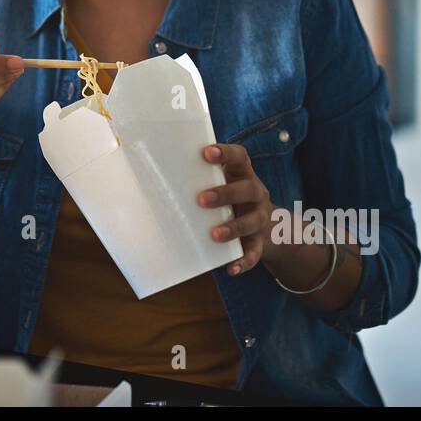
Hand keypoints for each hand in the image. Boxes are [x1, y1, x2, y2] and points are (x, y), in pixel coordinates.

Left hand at [196, 143, 278, 276]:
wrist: (271, 228)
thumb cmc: (233, 200)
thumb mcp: (225, 183)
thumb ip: (200, 177)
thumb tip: (150, 171)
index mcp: (244, 175)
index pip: (240, 157)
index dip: (225, 153)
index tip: (206, 152)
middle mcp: (256, 195)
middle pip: (248, 189)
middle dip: (225, 194)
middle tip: (201, 199)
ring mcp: (260, 219)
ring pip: (252, 221)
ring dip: (233, 228)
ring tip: (214, 235)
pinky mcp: (259, 243)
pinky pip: (254, 253)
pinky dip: (243, 261)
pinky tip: (230, 268)